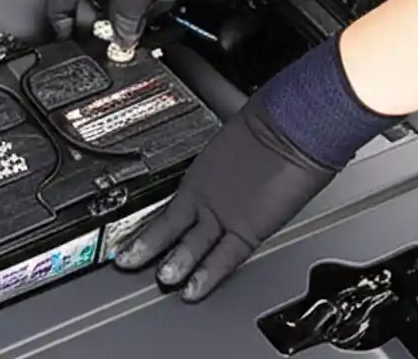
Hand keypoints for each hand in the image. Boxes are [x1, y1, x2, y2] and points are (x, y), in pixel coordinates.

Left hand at [114, 102, 334, 300]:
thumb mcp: (234, 144)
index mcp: (202, 174)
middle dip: (147, 246)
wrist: (289, 127)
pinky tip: (191, 291)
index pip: (171, 207)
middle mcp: (205, 195)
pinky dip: (207, 276)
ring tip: (159, 280)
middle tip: (127, 262)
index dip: (151, 223)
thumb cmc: (272, 126)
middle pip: (169, 226)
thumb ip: (225, 165)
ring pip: (190, 245)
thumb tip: (228, 171)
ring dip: (174, 265)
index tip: (134, 235)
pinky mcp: (246, 230)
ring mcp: (222, 214)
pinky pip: (223, 259)